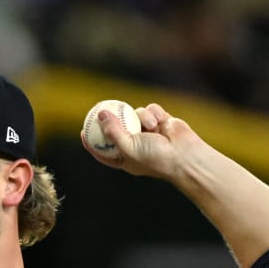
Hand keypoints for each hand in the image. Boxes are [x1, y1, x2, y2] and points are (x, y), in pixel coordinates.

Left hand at [84, 102, 198, 180]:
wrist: (185, 155)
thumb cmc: (156, 158)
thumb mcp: (129, 147)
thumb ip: (113, 132)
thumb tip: (100, 114)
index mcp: (126, 158)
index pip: (105, 150)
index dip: (93, 142)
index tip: (83, 131)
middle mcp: (136, 145)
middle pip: (118, 129)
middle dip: (112, 119)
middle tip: (102, 109)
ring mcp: (149, 132)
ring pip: (136, 114)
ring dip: (143, 117)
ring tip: (151, 125)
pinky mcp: (161, 121)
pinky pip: (151, 110)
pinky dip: (154, 113)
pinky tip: (160, 120)